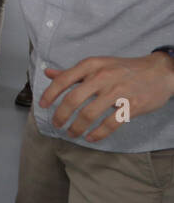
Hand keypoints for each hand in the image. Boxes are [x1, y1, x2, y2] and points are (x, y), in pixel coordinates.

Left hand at [40, 52, 173, 141]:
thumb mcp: (97, 64)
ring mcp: (117, 92)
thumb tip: (48, 73)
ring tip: (72, 133)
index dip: (50, 94)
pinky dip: (97, 134)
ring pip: (89, 114)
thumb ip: (73, 72)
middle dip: (61, 115)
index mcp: (91, 65)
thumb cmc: (124, 68)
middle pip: (73, 100)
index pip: (63, 80)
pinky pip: (110, 124)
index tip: (42, 105)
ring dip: (77, 127)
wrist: (160, 71)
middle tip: (57, 124)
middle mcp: (102, 77)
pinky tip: (90, 138)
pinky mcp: (131, 106)